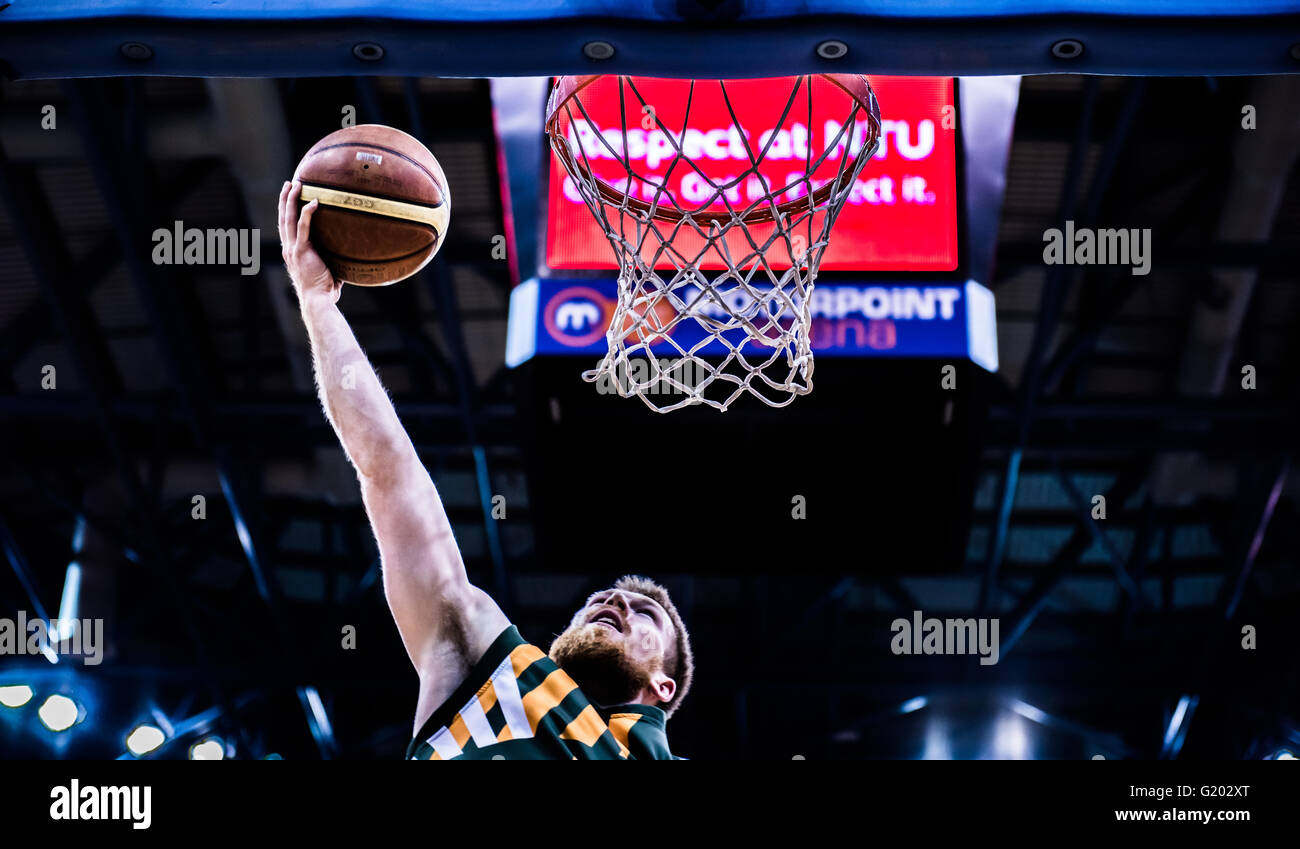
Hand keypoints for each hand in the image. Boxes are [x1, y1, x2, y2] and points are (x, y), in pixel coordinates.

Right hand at [279, 180, 340, 308]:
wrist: (318, 301)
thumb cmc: (324, 290)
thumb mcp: (327, 270)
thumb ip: (333, 259)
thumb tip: (350, 253)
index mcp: (291, 252)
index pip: (286, 228)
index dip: (285, 212)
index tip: (289, 198)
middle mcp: (288, 249)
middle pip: (283, 218)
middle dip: (284, 200)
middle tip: (289, 184)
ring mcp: (293, 249)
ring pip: (288, 219)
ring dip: (291, 200)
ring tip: (296, 184)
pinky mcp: (301, 251)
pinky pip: (303, 228)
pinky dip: (307, 214)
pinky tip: (314, 202)